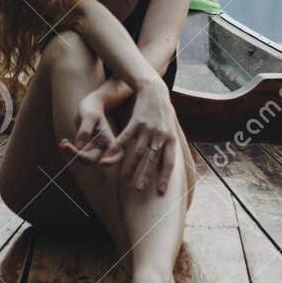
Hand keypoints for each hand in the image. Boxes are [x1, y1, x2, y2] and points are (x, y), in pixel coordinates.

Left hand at [59, 89, 120, 165]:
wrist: (88, 106)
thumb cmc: (92, 108)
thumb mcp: (89, 116)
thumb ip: (85, 131)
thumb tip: (80, 148)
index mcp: (110, 139)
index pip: (117, 155)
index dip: (111, 161)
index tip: (101, 163)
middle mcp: (102, 147)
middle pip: (91, 160)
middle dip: (77, 155)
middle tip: (64, 145)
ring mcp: (92, 148)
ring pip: (81, 159)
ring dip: (70, 153)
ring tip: (62, 143)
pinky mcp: (83, 147)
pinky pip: (76, 153)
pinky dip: (68, 149)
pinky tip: (63, 142)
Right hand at [105, 78, 177, 194]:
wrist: (154, 91)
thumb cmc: (163, 112)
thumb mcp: (171, 128)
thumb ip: (169, 145)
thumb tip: (168, 165)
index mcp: (171, 138)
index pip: (169, 162)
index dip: (165, 177)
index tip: (161, 191)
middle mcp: (160, 135)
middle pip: (152, 159)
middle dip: (145, 176)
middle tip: (138, 190)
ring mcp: (148, 128)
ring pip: (137, 151)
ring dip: (130, 167)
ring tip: (124, 180)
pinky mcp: (136, 122)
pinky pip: (125, 138)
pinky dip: (117, 148)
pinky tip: (110, 157)